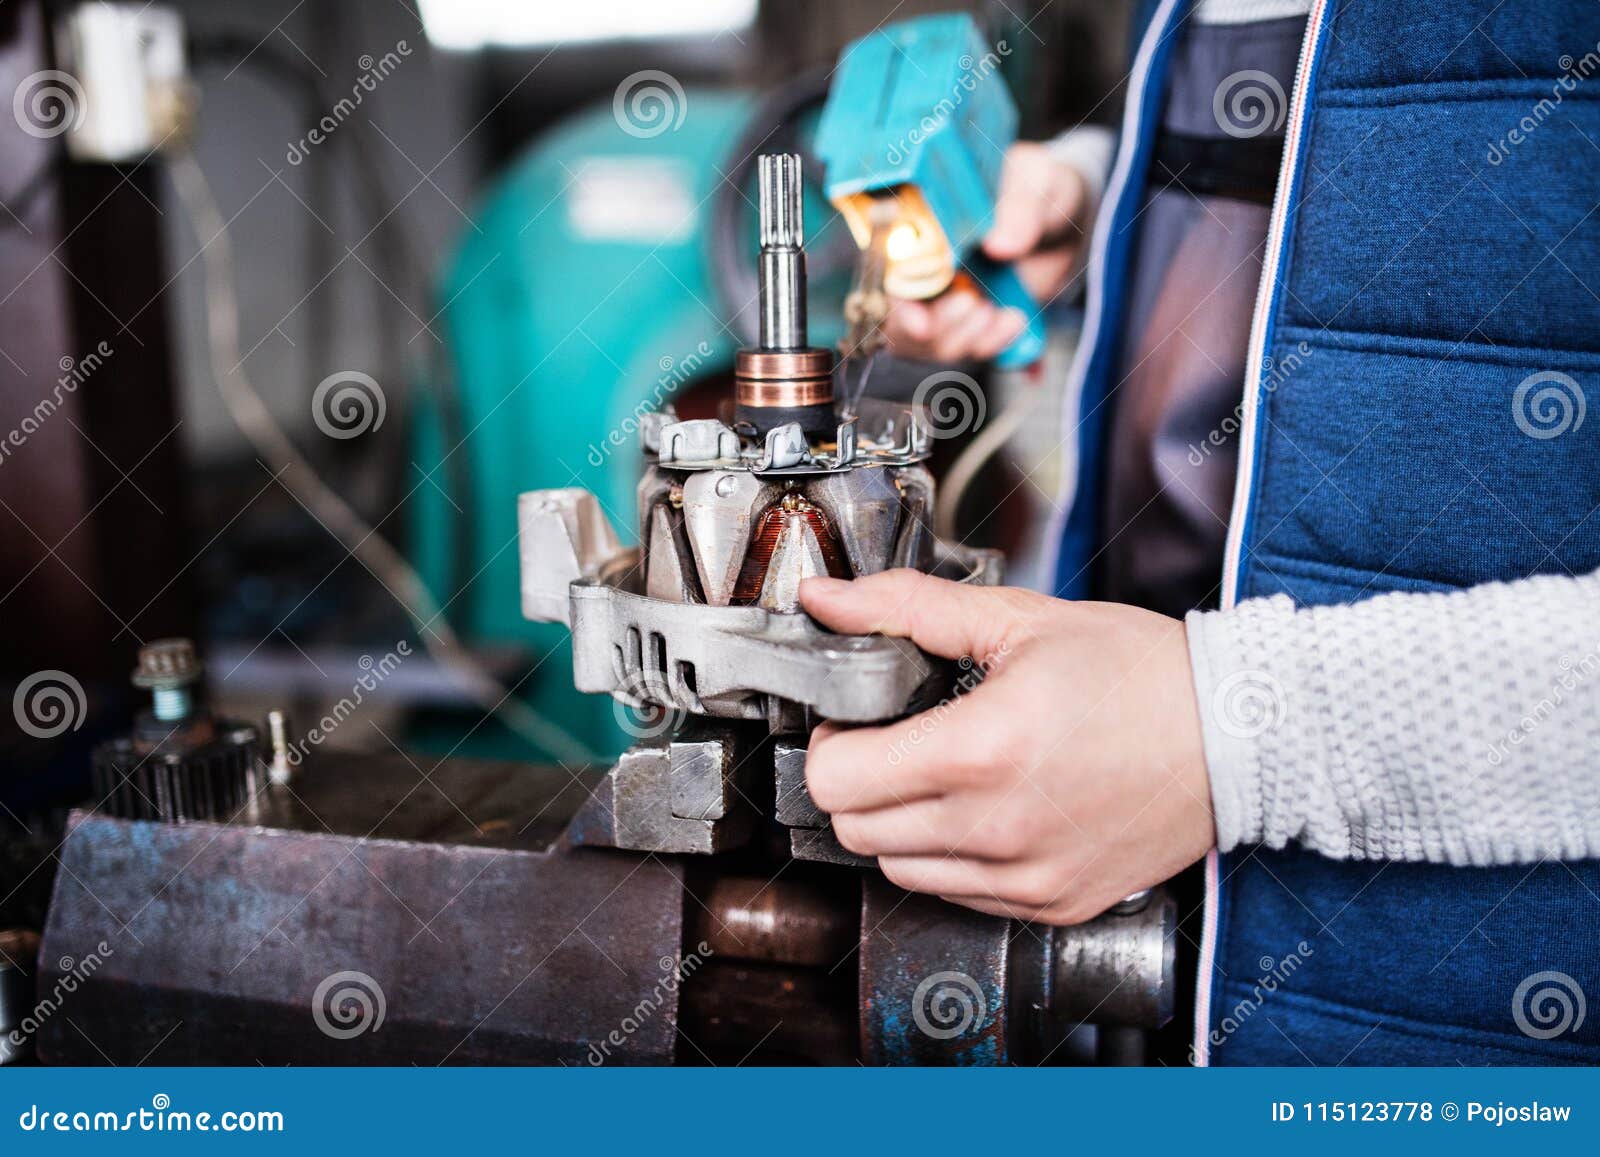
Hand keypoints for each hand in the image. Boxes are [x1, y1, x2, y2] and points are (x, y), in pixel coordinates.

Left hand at [800, 570, 1213, 924]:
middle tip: (895, 741)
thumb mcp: (1020, 620)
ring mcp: (1025, 878)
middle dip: (857, 782)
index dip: (832, 742)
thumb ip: (908, 608)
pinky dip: (950, 857)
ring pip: (897, 871)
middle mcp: (996, 828)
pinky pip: (956, 894)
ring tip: (944, 775)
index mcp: (981, 750)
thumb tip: (827, 600)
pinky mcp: (1050, 906)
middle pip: (855, 832)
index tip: (857, 720)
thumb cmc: (1140, 673)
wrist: (1239, 737)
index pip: (835, 781)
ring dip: (898, 824)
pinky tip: (985, 809)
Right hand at [883, 142, 1091, 362]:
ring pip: (931, 343)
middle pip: (901, 321)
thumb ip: (1020, 210)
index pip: (887, 272)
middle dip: (936, 328)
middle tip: (972, 306)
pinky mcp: (972, 321)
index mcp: (920, 224)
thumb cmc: (1037, 187)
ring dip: (964, 338)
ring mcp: (946, 298)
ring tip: (997, 313)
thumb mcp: (1035, 184)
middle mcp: (922, 266)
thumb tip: (999, 246)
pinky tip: (1014, 319)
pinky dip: (991, 343)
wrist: (1063, 218)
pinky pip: (969, 348)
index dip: (897, 304)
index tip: (920, 324)